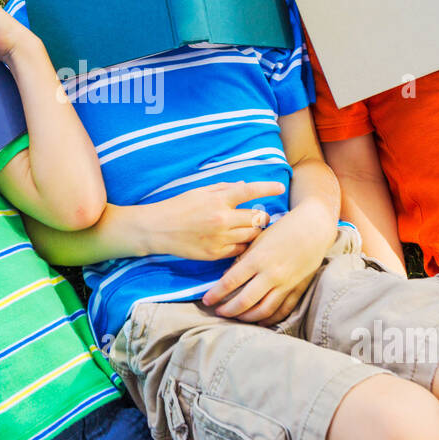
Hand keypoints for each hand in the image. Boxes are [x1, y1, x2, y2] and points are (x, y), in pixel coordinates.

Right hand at [137, 181, 285, 260]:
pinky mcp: (215, 254)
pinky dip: (243, 246)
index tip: (280, 188)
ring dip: (254, 232)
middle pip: (256, 218)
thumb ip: (224, 188)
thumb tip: (244, 185)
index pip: (249, 191)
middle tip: (261, 216)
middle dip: (261, 217)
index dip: (268, 188)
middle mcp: (221, 219)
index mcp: (218, 199)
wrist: (157, 230)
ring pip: (251, 236)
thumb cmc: (178, 206)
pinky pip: (240, 251)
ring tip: (252, 229)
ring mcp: (219, 238)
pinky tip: (238, 241)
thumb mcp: (199, 191)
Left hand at [202, 203, 336, 324]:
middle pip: (245, 301)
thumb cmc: (282, 229)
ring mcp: (286, 284)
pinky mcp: (298, 289)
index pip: (230, 281)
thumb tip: (227, 276)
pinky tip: (259, 320)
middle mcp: (271, 274)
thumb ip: (243, 258)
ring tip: (236, 317)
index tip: (206, 300)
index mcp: (258, 259)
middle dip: (228, 310)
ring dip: (246, 317)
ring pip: (263, 310)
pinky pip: (282, 310)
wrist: (313, 228)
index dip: (216, 293)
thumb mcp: (258, 239)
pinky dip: (269, 319)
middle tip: (218, 312)